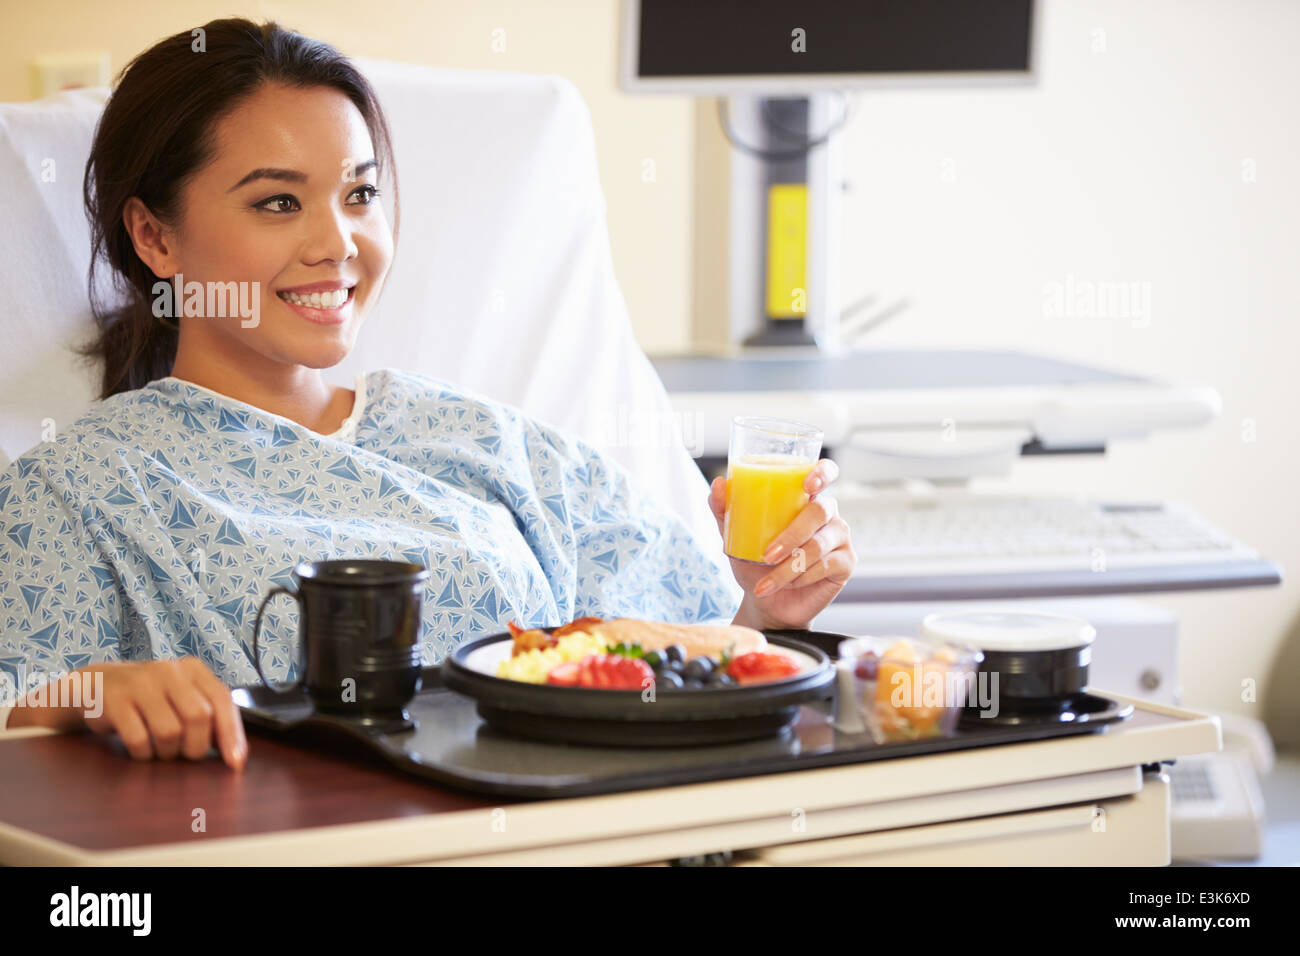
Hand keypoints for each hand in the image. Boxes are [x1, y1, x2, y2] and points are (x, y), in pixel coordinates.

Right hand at [7, 658, 247, 768]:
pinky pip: (139, 739)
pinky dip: (144, 754)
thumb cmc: (150, 699)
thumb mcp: (181, 698)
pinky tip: (141, 749)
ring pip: (169, 732)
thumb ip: (210, 717)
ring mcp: (140, 683)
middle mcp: (169, 670)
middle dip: (196, 747)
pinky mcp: (114, 700)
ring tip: (160, 749)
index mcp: (193, 669)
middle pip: (199, 717)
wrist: (96, 686)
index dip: (231, 734)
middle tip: (185, 755)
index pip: (222, 700)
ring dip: (168, 753)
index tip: (235, 763)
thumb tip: (236, 754)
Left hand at [707, 458, 855, 629]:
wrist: (766, 603)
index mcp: (805, 498)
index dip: (823, 473)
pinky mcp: (847, 562)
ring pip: (818, 545)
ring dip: (789, 566)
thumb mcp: (735, 537)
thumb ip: (725, 510)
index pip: (825, 472)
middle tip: (767, 554)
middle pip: (820, 511)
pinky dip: (801, 577)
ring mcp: (840, 537)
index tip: (808, 485)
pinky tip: (787, 585)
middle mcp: (828, 513)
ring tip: (766, 582)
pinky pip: (826, 566)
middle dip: (792, 534)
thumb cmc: (755, 563)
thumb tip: (718, 484)